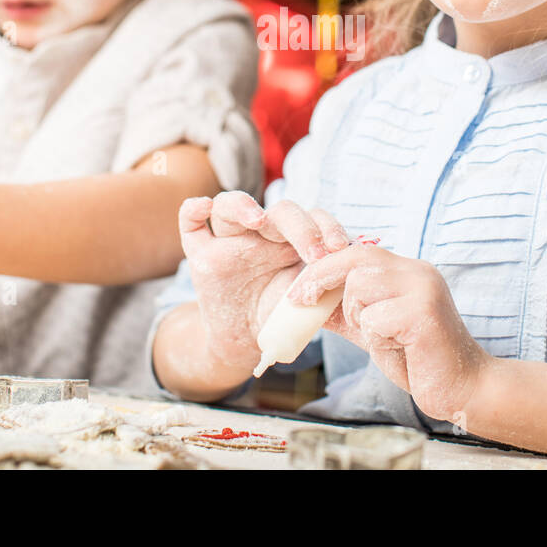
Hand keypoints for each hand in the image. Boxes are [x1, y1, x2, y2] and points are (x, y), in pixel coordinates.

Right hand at [178, 191, 350, 372]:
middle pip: (279, 211)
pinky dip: (193, 209)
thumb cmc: (282, 315)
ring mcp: (229, 240)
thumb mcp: (311, 300)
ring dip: (244, 206)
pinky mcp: (201, 255)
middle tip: (315, 252)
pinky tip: (201, 207)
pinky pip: (190, 224)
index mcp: (292, 238)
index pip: (311, 217)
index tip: (339, 249)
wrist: (248, 340)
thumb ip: (328, 280)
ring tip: (258, 220)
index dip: (327, 228)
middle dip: (301, 227)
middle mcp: (261, 233)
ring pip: (230, 205)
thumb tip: (356, 261)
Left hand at [287, 244, 491, 423]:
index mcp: (409, 271)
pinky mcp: (423, 315)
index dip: (323, 267)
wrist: (465, 388)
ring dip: (359, 318)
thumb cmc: (418, 359)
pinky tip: (400, 349)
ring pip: (360, 288)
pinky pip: (375, 319)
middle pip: (356, 260)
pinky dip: (376, 339)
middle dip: (322, 279)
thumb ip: (347, 312)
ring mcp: (423, 290)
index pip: (357, 252)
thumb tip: (305, 301)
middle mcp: (418, 272)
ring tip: (383, 337)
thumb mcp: (375, 329)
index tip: (298, 290)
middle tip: (301, 301)